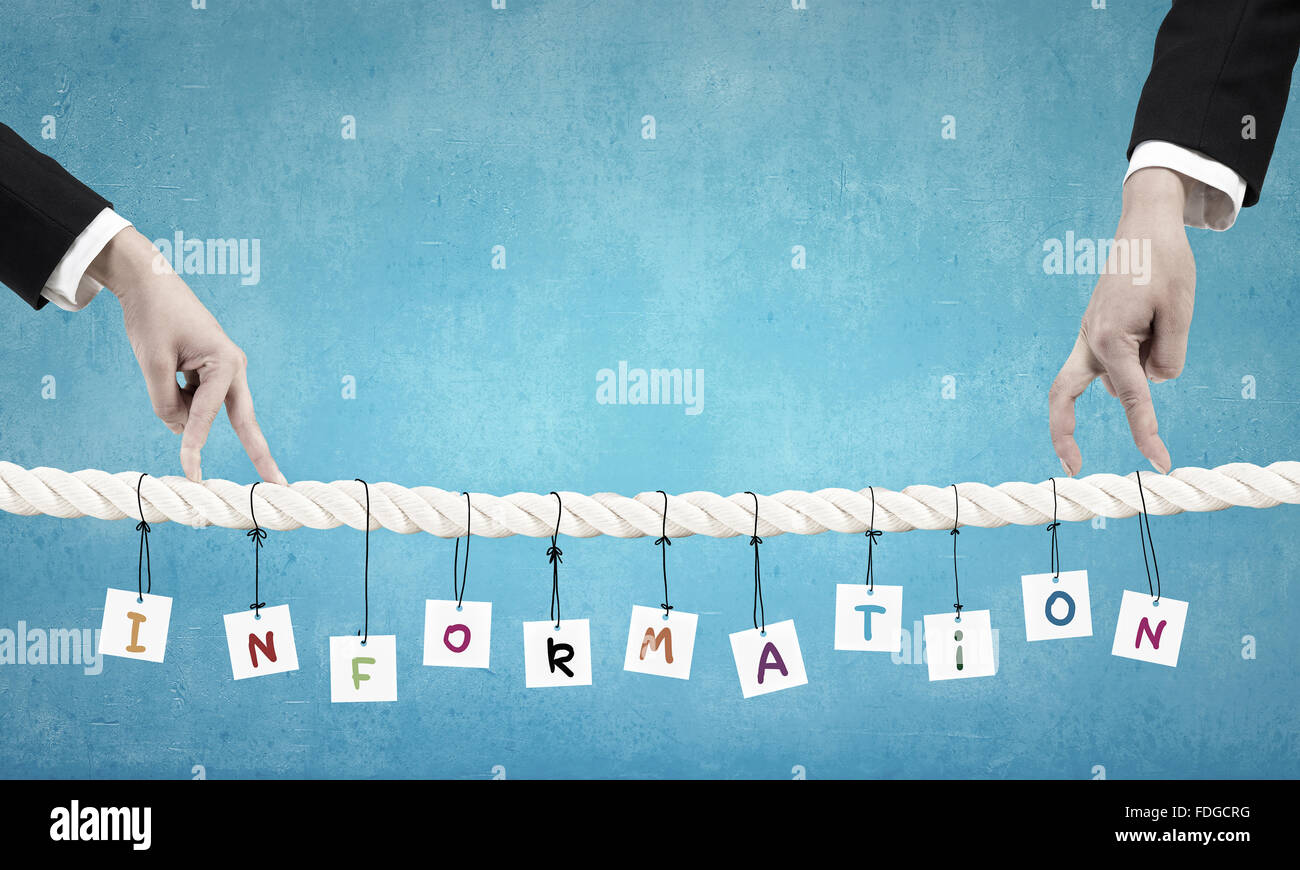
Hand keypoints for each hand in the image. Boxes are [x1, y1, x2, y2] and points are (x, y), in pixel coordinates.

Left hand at [87, 227, 285, 483]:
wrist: (150, 284)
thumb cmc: (153, 318)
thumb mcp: (152, 363)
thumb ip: (165, 404)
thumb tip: (178, 432)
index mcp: (226, 363)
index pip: (208, 414)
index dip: (194, 445)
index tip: (191, 475)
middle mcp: (234, 369)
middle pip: (244, 420)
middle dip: (259, 452)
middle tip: (279, 485)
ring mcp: (226, 371)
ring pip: (204, 410)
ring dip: (179, 402)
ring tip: (164, 363)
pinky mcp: (213, 373)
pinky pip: (195, 400)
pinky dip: (178, 395)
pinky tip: (169, 365)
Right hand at [1049, 167, 1195, 475]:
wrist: (1145, 224)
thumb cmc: (1163, 263)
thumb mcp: (1180, 312)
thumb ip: (1168, 357)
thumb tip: (1152, 384)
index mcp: (1108, 339)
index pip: (1133, 398)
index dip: (1148, 433)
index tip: (1159, 462)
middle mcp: (1089, 340)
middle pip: (1065, 396)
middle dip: (1063, 432)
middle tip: (1072, 467)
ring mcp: (1087, 335)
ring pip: (1114, 374)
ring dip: (1142, 360)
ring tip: (1164, 310)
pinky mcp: (1095, 330)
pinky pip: (1115, 358)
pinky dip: (1140, 353)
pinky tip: (1156, 318)